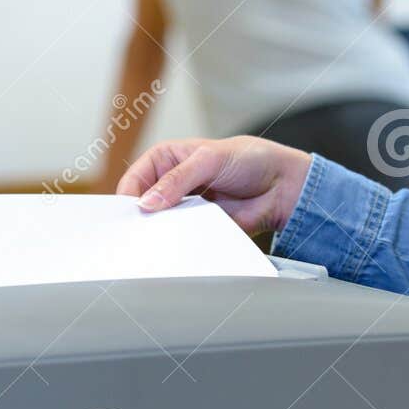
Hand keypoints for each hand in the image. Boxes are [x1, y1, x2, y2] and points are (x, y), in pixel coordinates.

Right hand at [116, 136, 311, 238]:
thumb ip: (179, 179)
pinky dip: (177, 244)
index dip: (127, 197)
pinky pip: (181, 238)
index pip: (135, 179)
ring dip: (158, 233)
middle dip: (139, 218)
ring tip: (154, 244)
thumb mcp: (210, 159)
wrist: (282, 185)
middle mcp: (171, 184)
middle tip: (135, 233)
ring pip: (159, 224)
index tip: (127, 215)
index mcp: (167, 159)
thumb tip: (148, 202)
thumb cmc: (249, 159)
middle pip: (143, 205)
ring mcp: (184, 207)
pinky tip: (176, 249)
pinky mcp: (198, 227)